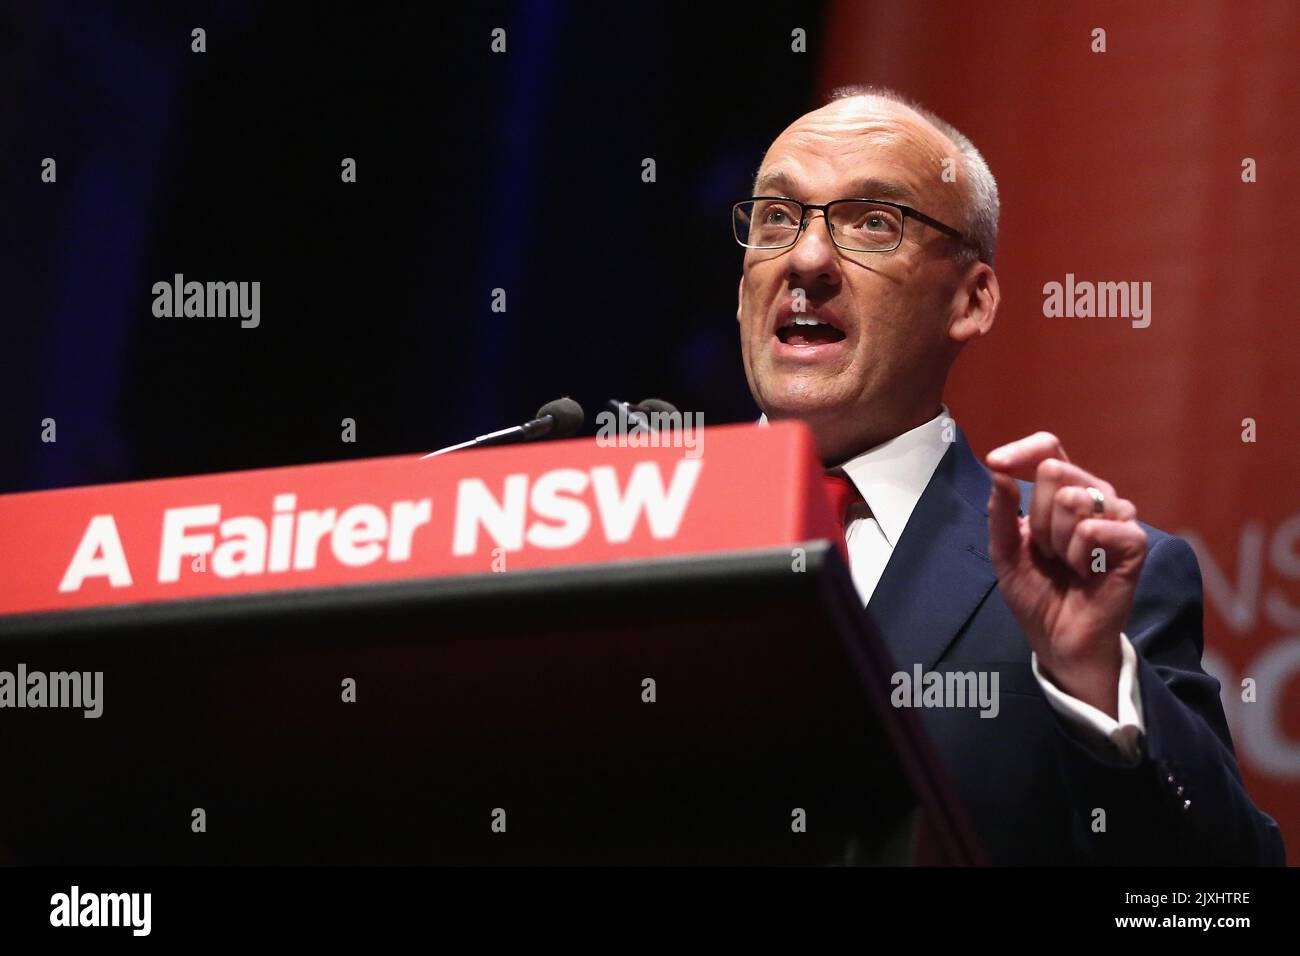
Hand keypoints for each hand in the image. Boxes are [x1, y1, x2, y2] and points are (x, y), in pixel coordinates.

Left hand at [985, 432, 1147, 717]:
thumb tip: (997, 472)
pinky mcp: (1134, 543)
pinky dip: (1079, 554)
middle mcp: (1093, 496)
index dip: (1022, 450)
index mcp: (1062, 491)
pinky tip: (1086, 572)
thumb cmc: (1035, 592)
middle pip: (1054, 472)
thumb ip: (1000, 511)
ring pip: (1073, 500)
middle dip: (1037, 517)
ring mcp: (1117, 517)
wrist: (1057, 637)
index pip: (1049, 447)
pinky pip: (1096, 528)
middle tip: (1047, 551)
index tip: (995, 463)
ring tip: (1067, 564)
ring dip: (1056, 540)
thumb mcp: (1004, 550)